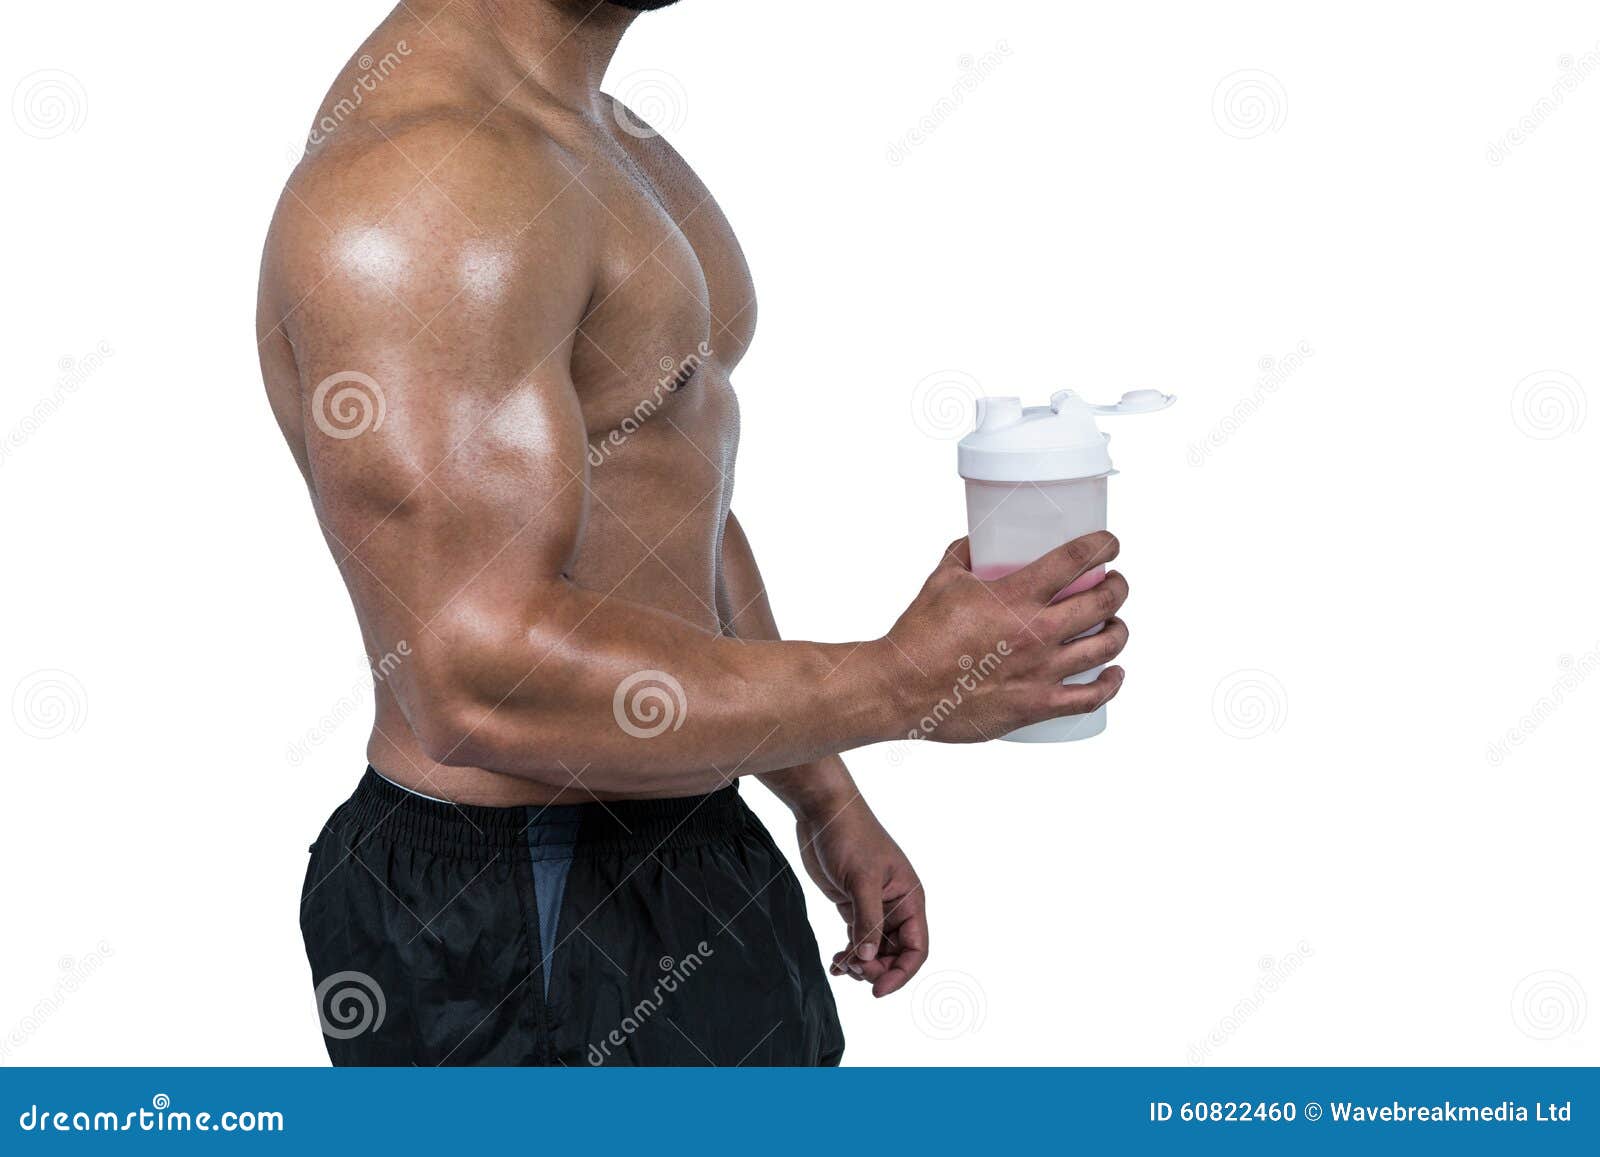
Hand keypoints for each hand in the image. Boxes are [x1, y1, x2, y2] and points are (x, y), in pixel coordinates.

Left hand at [794, 796, 926, 997]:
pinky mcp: (853, 904)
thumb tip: (868, 959)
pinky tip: (836, 962)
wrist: (823, 811)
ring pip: (875, 950)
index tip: (876, 990)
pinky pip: (858, 939)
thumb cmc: (849, 836)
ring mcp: (874, 906)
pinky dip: (849, 955)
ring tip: (840, 965)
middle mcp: (896, 906)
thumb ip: (867, 921)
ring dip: (861, 965)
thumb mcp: (861, 879)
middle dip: (876, 969)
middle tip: (852, 971)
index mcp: (910, 898)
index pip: (916, 948)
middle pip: (896, 954)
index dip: (900, 973)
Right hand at [879, 531, 1129, 740]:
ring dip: (1119, 629)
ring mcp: (1041, 671)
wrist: (901, 689)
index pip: (1076, 559)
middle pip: (1103, 602)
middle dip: (1118, 586)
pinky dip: (1110, 684)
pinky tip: (1115, 673)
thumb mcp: (941, 582)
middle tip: (1115, 582)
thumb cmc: (918, 635)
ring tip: (1115, 623)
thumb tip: (977, 541)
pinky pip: (1090, 697)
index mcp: (1015, 597)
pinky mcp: (1036, 705)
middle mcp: (1037, 632)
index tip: (1111, 543)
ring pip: (1105, 646)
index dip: (1104, 544)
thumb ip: (963, 555)